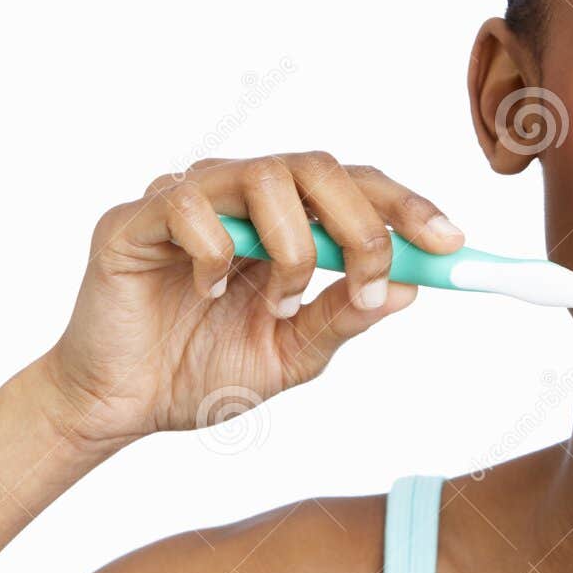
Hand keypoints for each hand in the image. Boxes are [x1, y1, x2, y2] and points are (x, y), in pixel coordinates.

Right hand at [30, 153, 463, 456]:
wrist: (121, 407)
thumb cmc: (199, 372)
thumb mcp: (292, 355)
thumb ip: (342, 318)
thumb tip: (408, 289)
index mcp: (283, 223)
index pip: (354, 187)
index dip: (407, 205)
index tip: (451, 242)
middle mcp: (238, 197)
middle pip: (316, 165)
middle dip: (360, 223)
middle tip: (366, 279)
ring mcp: (186, 200)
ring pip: (263, 177)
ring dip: (291, 248)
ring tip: (276, 302)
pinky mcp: (135, 219)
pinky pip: (190, 207)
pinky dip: (215, 255)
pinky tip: (204, 296)